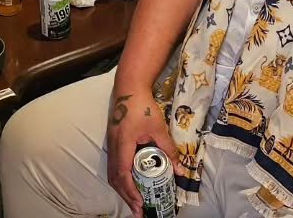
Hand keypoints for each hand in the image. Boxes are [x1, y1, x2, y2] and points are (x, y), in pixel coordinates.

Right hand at [105, 86, 175, 212]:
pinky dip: (121, 180)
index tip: (140, 202)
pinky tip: (130, 186)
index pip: (123, 173)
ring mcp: (111, 145)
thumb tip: (181, 171)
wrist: (128, 88)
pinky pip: (114, 167)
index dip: (130, 190)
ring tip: (134, 203)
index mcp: (123, 143)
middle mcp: (113, 147)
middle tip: (139, 211)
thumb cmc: (143, 106)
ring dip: (122, 190)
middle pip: (115, 178)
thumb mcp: (159, 128)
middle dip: (126, 196)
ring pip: (112, 174)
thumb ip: (169, 150)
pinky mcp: (113, 143)